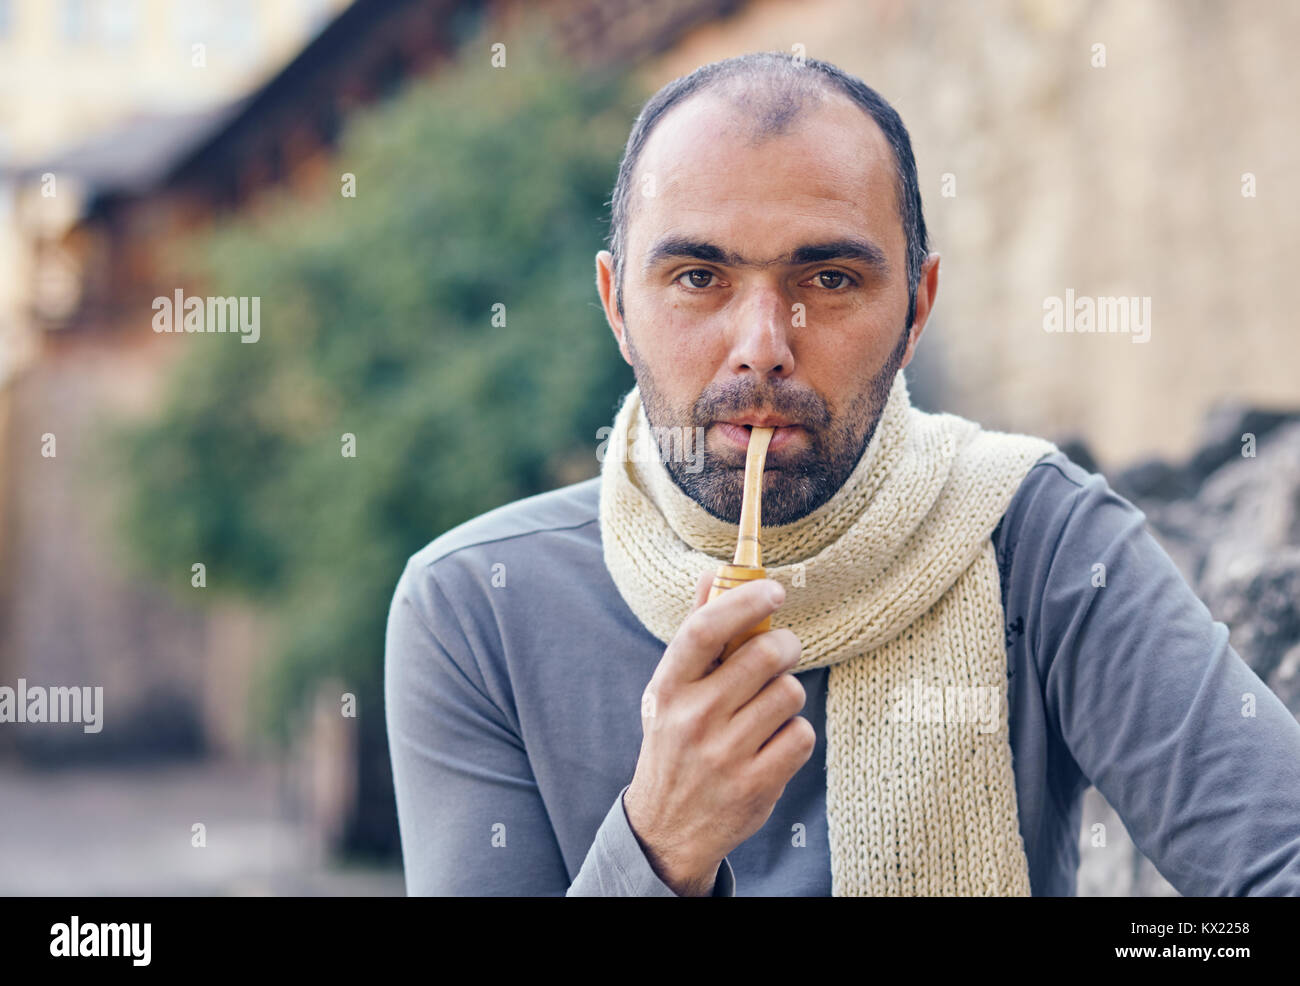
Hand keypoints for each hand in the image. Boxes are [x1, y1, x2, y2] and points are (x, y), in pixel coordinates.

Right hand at [623, 571, 813, 895]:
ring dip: (787, 695)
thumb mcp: (671, 692)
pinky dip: (795, 734)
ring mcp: (725, 754)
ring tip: (768, 709)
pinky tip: (773, 743)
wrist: (667, 829)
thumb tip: (716, 574)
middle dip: (786, 646)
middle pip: (764, 655)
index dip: (745, 601)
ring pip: (789, 693)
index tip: (774, 590)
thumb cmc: (675, 744)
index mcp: (668, 688)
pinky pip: (802, 735)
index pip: (704, 629)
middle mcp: (693, 719)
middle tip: (783, 651)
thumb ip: (696, 634)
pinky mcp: (756, 784)